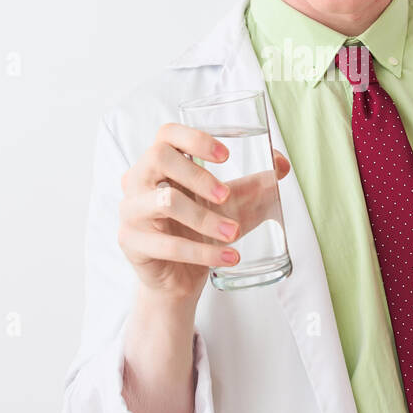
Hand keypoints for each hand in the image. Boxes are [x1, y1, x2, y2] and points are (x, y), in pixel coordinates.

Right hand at [117, 123, 290, 302]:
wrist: (179, 278)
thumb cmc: (199, 230)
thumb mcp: (231, 204)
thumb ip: (255, 184)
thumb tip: (282, 164)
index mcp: (159, 164)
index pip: (166, 134)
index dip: (194, 137)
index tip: (226, 156)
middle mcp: (138, 181)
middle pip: (158, 157)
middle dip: (198, 175)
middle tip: (226, 195)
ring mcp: (130, 211)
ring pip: (163, 201)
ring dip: (205, 217)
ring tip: (233, 233)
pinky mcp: (131, 242)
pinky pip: (167, 244)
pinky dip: (203, 251)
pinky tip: (229, 257)